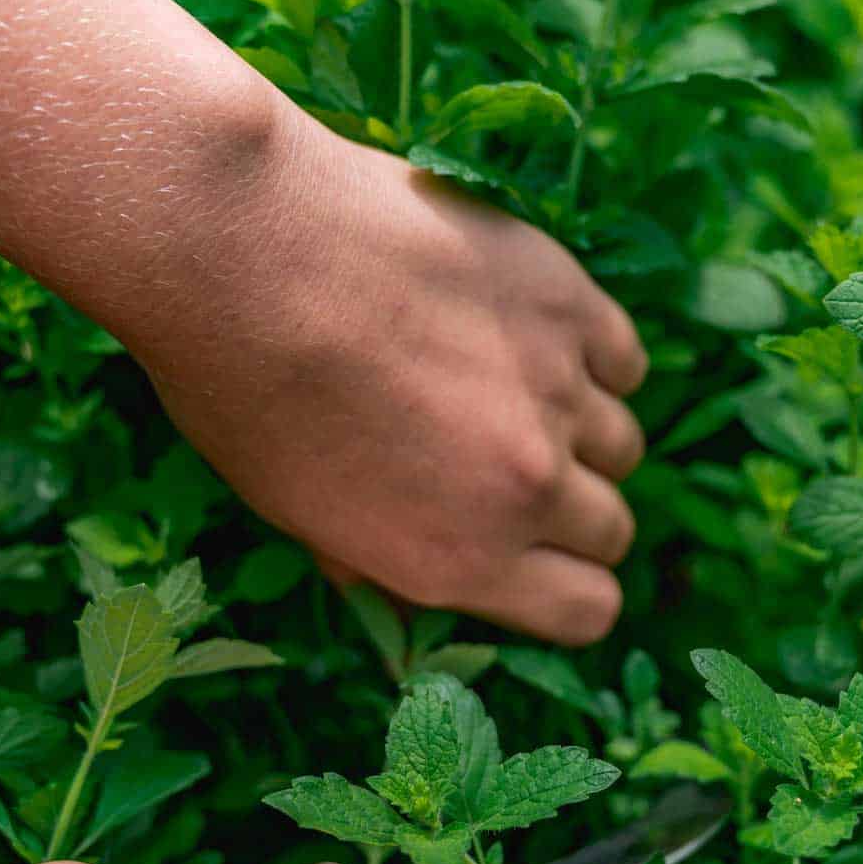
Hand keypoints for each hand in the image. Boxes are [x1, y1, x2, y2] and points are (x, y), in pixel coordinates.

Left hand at [138, 111, 648, 645]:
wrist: (239, 253)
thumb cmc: (241, 393)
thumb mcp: (296, 516)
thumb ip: (377, 561)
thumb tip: (405, 593)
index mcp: (462, 560)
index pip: (589, 610)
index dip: (569, 590)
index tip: (540, 560)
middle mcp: (526, 488)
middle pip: (612, 529)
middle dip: (573, 514)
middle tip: (514, 470)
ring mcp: (557, 391)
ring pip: (623, 443)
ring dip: (582, 434)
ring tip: (515, 395)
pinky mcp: (567, 300)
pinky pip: (624, 359)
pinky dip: (593, 358)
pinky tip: (537, 341)